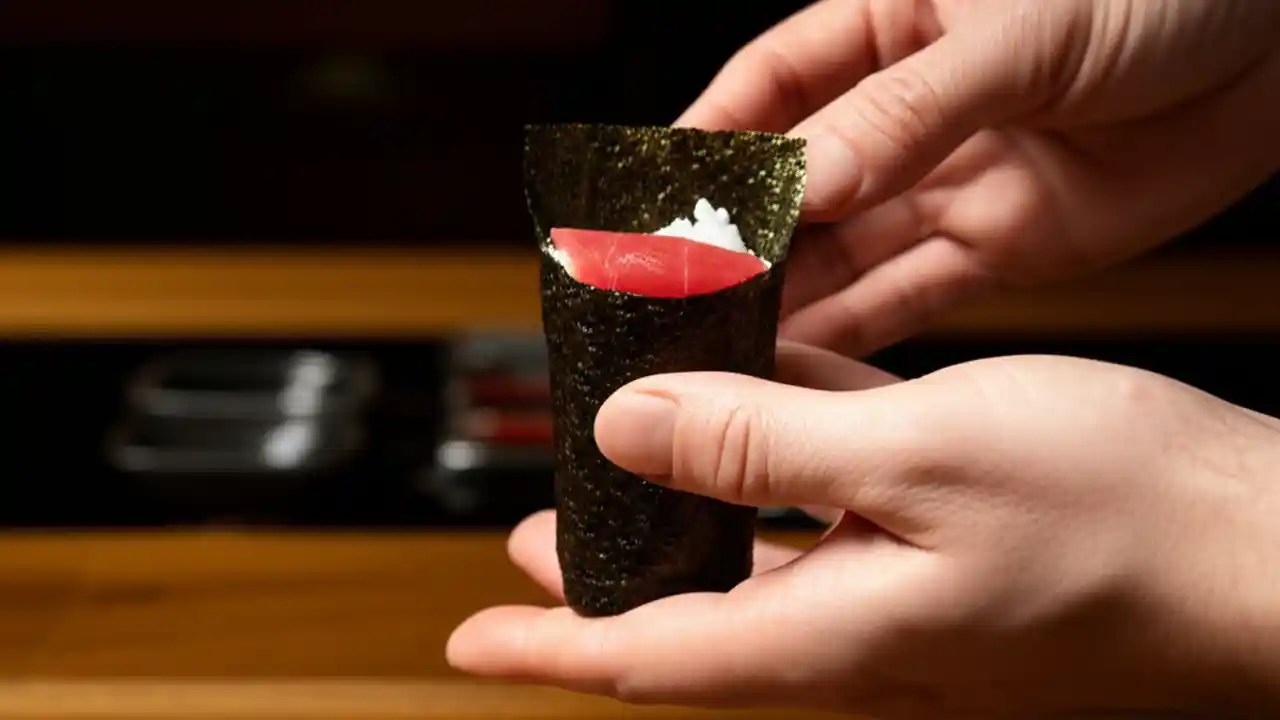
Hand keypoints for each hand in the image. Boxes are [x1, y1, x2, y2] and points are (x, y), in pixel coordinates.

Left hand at [447, 343, 1279, 717]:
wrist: (1275, 559)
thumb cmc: (1126, 522)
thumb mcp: (915, 458)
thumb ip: (761, 447)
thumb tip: (632, 434)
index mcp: (832, 636)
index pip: (646, 658)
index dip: (545, 649)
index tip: (466, 641)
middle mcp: (860, 632)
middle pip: (694, 610)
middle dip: (608, 575)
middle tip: (542, 538)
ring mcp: (910, 595)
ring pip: (764, 548)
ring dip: (695, 504)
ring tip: (642, 453)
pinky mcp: (957, 551)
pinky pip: (841, 504)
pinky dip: (794, 452)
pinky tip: (776, 392)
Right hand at [676, 0, 1279, 356]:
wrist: (1279, 46)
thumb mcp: (1021, 27)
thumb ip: (909, 109)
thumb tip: (811, 183)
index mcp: (889, 26)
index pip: (769, 88)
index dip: (707, 143)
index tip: (652, 202)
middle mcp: (905, 112)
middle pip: (796, 186)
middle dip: (739, 240)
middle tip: (679, 298)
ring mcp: (950, 180)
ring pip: (845, 249)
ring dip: (788, 296)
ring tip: (722, 345)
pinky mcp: (1001, 242)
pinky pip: (912, 290)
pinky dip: (859, 324)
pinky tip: (802, 357)